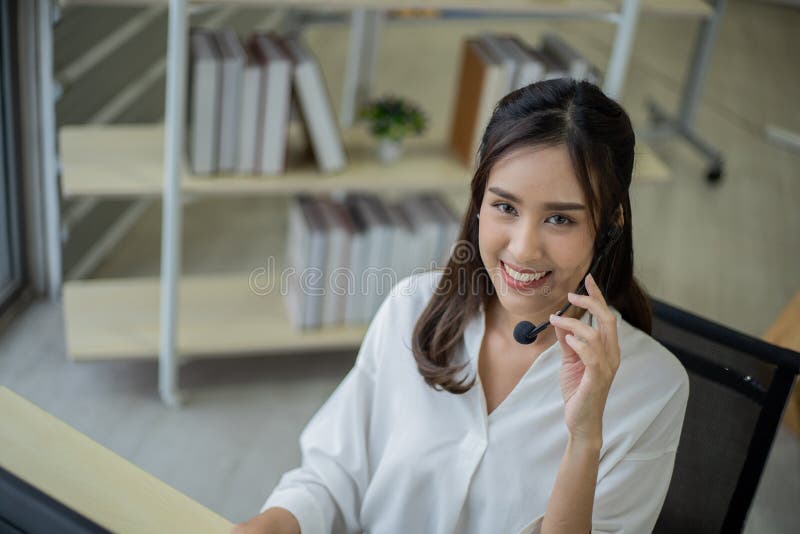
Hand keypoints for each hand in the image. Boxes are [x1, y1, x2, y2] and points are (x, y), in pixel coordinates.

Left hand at [549, 273, 620, 444]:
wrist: (581, 421)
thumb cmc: (578, 390)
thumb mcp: (569, 360)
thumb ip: (567, 340)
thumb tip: (559, 319)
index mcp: (608, 348)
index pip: (606, 316)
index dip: (598, 296)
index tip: (588, 279)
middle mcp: (612, 355)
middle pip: (608, 319)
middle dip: (590, 303)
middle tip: (572, 296)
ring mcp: (607, 367)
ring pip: (596, 335)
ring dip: (575, 325)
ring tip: (558, 322)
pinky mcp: (597, 379)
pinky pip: (591, 355)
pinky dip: (578, 344)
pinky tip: (567, 341)